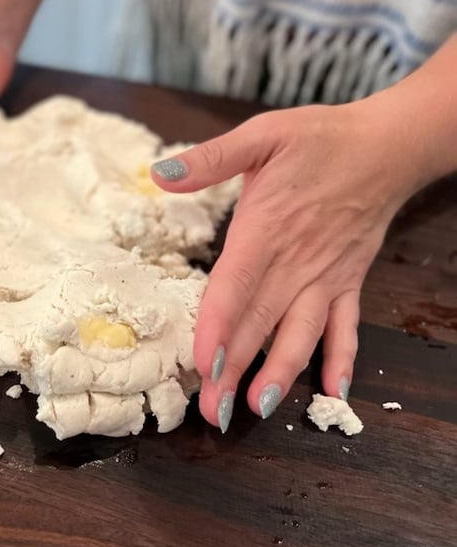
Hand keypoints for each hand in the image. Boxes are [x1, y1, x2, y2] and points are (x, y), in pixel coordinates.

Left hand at [150, 101, 423, 431]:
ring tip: (260, 408)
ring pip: (301, 333)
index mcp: (266, 230)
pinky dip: (343, 359)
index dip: (218, 326)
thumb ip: (212, 158)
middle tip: (214, 411)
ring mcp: (326, 277)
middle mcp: (296, 262)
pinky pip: (347, 327)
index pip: (236, 286)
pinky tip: (334, 394)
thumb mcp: (261, 135)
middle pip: (260, 322)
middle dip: (236, 369)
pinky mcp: (347, 282)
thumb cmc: (318, 139)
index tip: (203, 364)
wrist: (386, 145)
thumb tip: (160, 172)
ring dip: (281, 372)